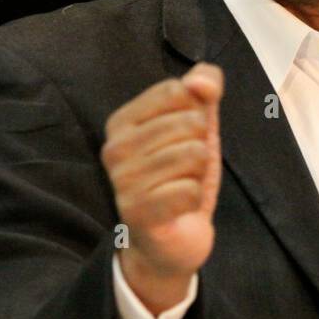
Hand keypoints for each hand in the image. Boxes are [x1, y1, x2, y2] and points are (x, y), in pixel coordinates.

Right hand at [101, 62, 224, 312]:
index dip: (197, 111)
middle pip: (189, 122)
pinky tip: (180, 206)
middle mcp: (114, 149)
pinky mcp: (138, 213)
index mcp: (122, 122)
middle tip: (186, 169)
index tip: (185, 136)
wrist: (172, 239)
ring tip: (182, 185)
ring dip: (200, 173)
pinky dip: (195, 198)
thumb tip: (202, 79)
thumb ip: (204, 89)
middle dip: (202, 145)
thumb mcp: (198, 125)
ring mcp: (122, 182)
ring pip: (194, 154)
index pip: (176, 90)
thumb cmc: (181, 175)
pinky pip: (190, 189)